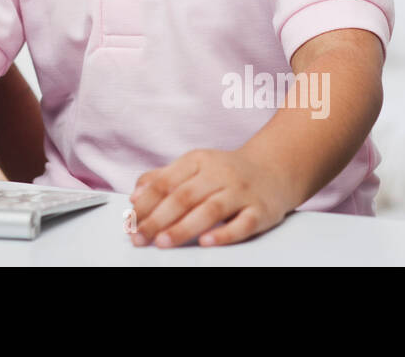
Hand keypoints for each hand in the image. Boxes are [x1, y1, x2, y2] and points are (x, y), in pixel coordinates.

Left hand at [128, 146, 294, 247]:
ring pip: (210, 210)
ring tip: (163, 242)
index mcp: (198, 161)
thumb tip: (134, 196)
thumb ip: (163, 178)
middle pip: (184, 197)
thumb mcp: (194, 166)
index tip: (130, 221)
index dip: (145, 203)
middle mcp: (219, 174)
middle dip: (158, 219)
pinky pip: (242, 223)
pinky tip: (206, 242)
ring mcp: (241, 191)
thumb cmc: (226, 172)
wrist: (274, 168)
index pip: (166, 182)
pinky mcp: (261, 210)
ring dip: (184, 228)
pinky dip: (224, 233)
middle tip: (140, 237)